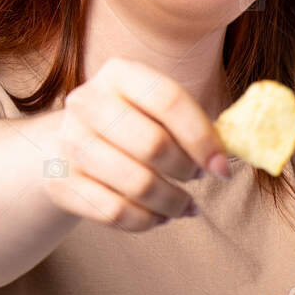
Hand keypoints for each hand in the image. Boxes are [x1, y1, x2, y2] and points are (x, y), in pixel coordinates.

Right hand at [43, 57, 230, 231]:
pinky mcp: (59, 182)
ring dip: (172, 202)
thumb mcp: (156, 111)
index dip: (202, 137)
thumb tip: (234, 154)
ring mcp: (69, 142)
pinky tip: (160, 216)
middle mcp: (87, 102)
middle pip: (153, 144)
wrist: (60, 146)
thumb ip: (195, 124)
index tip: (221, 166)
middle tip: (198, 178)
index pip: (169, 100)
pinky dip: (146, 221)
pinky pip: (115, 212)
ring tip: (185, 205)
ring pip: (137, 184)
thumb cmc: (129, 125)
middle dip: (186, 170)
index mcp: (119, 74)